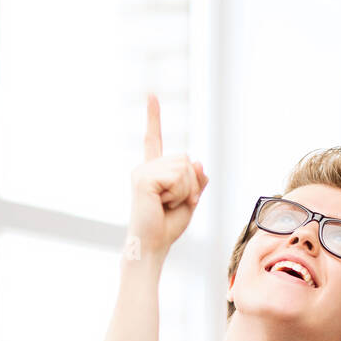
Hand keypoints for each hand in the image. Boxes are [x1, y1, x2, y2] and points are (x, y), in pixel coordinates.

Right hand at [127, 94, 208, 264]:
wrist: (152, 246)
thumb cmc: (167, 227)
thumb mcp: (189, 200)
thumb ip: (196, 180)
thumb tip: (198, 162)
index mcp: (154, 170)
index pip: (154, 139)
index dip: (153, 117)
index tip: (151, 95)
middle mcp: (146, 167)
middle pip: (186, 160)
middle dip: (191, 184)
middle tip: (175, 204)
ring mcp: (142, 172)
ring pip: (184, 168)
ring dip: (186, 191)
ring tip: (167, 205)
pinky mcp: (143, 179)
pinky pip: (177, 177)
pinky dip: (178, 193)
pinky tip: (162, 204)